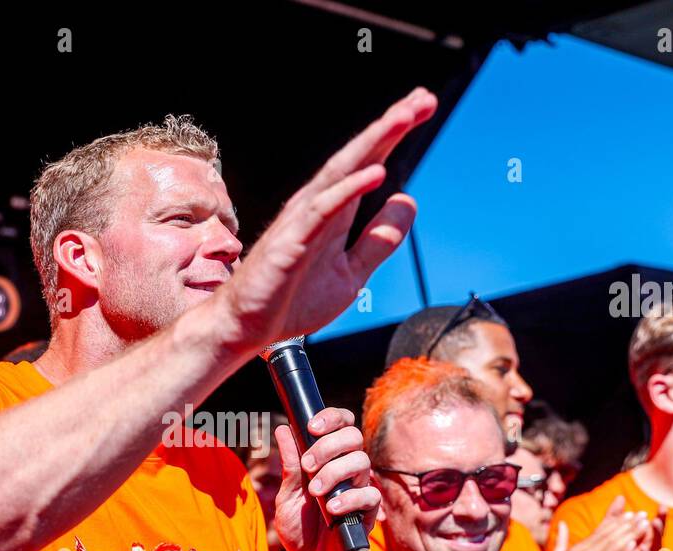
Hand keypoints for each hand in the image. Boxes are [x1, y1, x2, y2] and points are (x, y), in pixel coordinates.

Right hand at [208, 88, 437, 357]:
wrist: (248, 329)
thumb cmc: (291, 300)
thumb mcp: (352, 274)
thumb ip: (379, 240)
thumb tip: (408, 202)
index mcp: (335, 212)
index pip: (369, 162)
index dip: (395, 134)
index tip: (424, 106)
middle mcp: (319, 207)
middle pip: (358, 156)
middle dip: (390, 125)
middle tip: (423, 98)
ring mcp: (303, 221)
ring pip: (341, 172)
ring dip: (373, 143)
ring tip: (403, 118)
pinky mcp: (291, 241)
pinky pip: (323, 209)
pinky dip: (349, 189)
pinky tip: (376, 173)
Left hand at [273, 409, 380, 550]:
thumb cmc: (300, 529)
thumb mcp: (286, 496)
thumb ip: (289, 466)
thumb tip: (282, 429)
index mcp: (329, 460)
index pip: (342, 426)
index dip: (332, 418)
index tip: (312, 427)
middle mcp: (347, 471)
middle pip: (353, 437)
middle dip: (328, 445)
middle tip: (308, 466)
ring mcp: (360, 490)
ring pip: (361, 462)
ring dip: (334, 472)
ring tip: (315, 491)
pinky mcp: (368, 514)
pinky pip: (370, 496)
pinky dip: (349, 499)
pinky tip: (332, 508)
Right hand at [533, 496, 659, 550]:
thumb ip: (561, 541)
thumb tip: (561, 523)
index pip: (599, 533)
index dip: (616, 522)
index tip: (630, 514)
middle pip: (609, 537)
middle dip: (628, 525)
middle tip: (642, 514)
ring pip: (613, 548)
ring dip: (631, 535)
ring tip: (644, 525)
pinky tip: (634, 546)